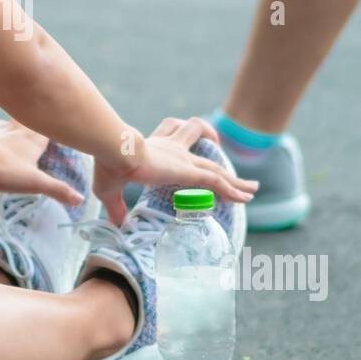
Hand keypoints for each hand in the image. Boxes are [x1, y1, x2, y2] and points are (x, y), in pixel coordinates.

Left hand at [0, 120, 84, 207]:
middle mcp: (20, 128)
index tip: (67, 125)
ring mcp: (3, 131)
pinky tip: (3, 144)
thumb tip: (80, 199)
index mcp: (34, 136)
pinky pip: (0, 131)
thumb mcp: (35, 183)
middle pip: (34, 117)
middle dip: (40, 120)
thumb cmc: (6, 171)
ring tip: (26, 134)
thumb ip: (58, 190)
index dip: (60, 123)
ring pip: (16, 121)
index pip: (52, 123)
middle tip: (47, 126)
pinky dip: (4, 135)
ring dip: (21, 126)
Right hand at [93, 117, 258, 223]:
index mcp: (155, 148)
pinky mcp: (188, 171)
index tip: (191, 154)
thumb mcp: (109, 189)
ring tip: (252, 190)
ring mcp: (183, 160)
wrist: (115, 151)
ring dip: (234, 180)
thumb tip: (116, 223)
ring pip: (215, 168)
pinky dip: (232, 190)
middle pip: (203, 145)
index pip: (176, 135)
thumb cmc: (108, 164)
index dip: (187, 141)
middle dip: (217, 152)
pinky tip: (244, 198)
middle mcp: (173, 150)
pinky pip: (216, 182)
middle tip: (229, 168)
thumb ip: (116, 206)